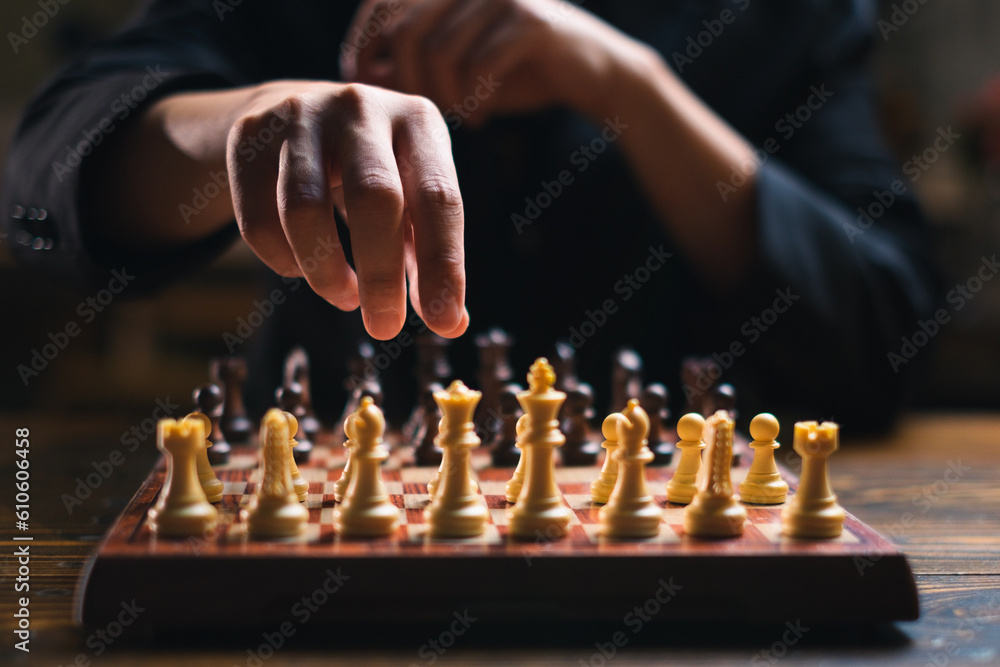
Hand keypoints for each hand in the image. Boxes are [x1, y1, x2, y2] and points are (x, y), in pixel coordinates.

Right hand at [225, 80, 468, 339]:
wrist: (296, 111)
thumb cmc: (372, 169)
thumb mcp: (411, 194)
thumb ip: (427, 253)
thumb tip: (451, 322)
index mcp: (418, 122)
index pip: (438, 198)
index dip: (443, 264)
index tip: (443, 320)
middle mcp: (361, 107)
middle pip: (373, 197)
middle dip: (381, 274)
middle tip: (384, 328)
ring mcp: (301, 114)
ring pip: (304, 210)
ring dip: (326, 273)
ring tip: (344, 297)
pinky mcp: (249, 135)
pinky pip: (259, 218)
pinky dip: (283, 261)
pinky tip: (302, 267)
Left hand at [340, 0, 649, 122]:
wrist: (592, 75)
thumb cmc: (517, 72)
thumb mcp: (458, 65)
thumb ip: (414, 61)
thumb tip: (363, 71)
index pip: (384, 1)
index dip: (363, 42)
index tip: (360, 83)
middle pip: (406, 31)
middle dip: (403, 83)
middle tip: (418, 114)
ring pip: (441, 52)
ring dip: (442, 97)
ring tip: (458, 115)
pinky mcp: (532, 21)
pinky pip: (481, 66)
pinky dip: (475, 100)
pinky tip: (481, 118)